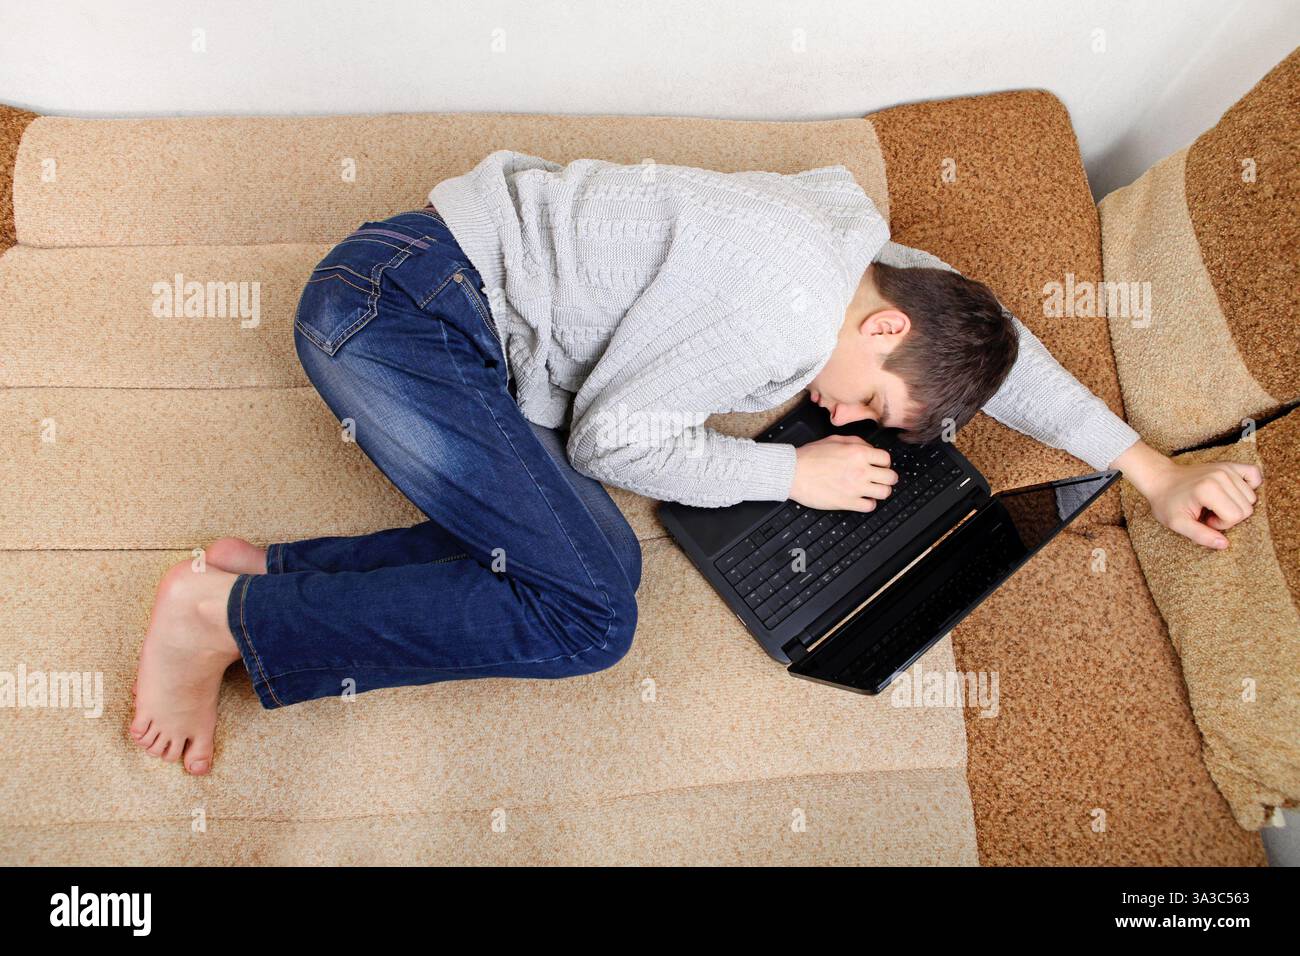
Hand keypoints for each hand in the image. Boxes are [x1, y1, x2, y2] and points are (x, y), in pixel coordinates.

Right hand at [789, 434, 897, 511]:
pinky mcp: (847, 502)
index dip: (884, 462)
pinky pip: (870, 506)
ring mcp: (855, 488)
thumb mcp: (835, 439)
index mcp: (858, 453)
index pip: (886, 459)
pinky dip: (868, 503)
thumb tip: (870, 449)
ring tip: (872, 489)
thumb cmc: (810, 456)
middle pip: (891, 477)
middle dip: (886, 477)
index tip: (879, 466)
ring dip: (880, 491)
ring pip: (884, 493)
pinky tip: (861, 499)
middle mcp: (861, 470)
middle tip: (880, 479)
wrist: (792, 472)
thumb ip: (856, 442)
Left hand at [1114, 440, 1262, 548]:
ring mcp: (1227, 468)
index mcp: (1208, 489)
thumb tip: (1225, 544)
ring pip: (1251, 497)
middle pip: (1247, 508)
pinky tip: (1232, 493)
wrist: (1161, 479)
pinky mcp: (1230, 465)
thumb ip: (1201, 536)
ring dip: (1235, 505)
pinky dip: (1250, 486)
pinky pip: (1255, 474)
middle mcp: (1221, 475)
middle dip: (1229, 517)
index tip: (1204, 519)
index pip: (1236, 516)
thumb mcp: (1177, 523)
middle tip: (1208, 513)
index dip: (1221, 524)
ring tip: (1214, 504)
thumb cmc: (1167, 503)